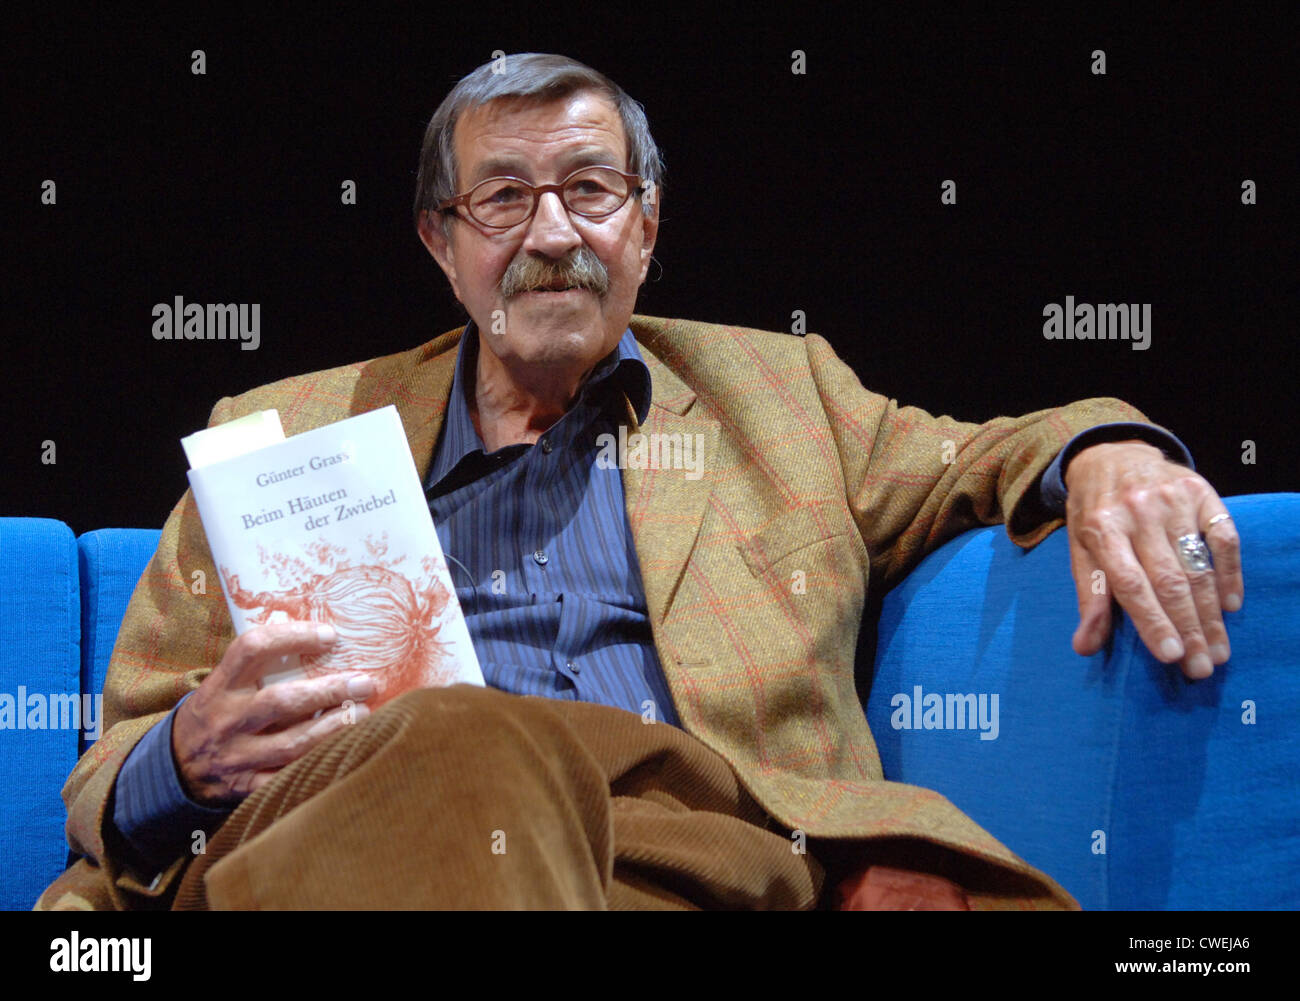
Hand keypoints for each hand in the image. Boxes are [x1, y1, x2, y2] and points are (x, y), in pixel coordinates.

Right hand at [172, 621, 376, 805]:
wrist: (175, 770)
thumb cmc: (216, 715)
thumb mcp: (222, 686)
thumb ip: (258, 666)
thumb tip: (322, 638)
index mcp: (219, 687)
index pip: (252, 649)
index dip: (292, 637)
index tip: (330, 635)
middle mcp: (226, 721)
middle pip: (281, 701)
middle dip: (328, 690)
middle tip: (365, 682)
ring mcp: (236, 757)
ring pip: (291, 744)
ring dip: (334, 728)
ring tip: (365, 713)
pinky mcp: (247, 787)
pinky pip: (289, 779)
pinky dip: (320, 765)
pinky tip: (347, 751)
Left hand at [1064, 440, 1242, 678]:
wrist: (1110, 456)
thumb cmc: (1094, 514)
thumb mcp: (1080, 550)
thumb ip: (1090, 598)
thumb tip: (1085, 647)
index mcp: (1102, 528)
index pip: (1130, 583)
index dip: (1151, 621)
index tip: (1170, 656)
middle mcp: (1138, 512)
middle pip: (1169, 580)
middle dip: (1188, 628)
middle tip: (1201, 667)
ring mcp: (1172, 500)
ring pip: (1198, 565)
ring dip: (1210, 613)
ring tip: (1217, 650)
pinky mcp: (1200, 491)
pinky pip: (1224, 536)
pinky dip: (1230, 572)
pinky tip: (1229, 605)